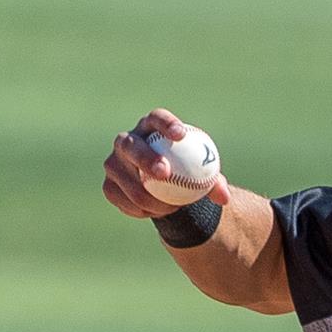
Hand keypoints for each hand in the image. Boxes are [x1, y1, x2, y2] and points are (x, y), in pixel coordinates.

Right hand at [102, 109, 225, 219]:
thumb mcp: (203, 176)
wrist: (165, 191)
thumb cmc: (186, 174)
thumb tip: (223, 198)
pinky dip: (139, 208)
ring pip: (124, 178)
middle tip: (165, 173)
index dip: (166, 124)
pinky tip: (156, 212)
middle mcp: (127, 141)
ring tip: (170, 206)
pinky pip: (122, 198)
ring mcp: (114, 163)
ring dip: (147, 194)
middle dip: (145, 157)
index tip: (181, 135)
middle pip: (131, 146)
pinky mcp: (108, 185)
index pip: (156, 118)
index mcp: (151, 128)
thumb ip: (214, 183)